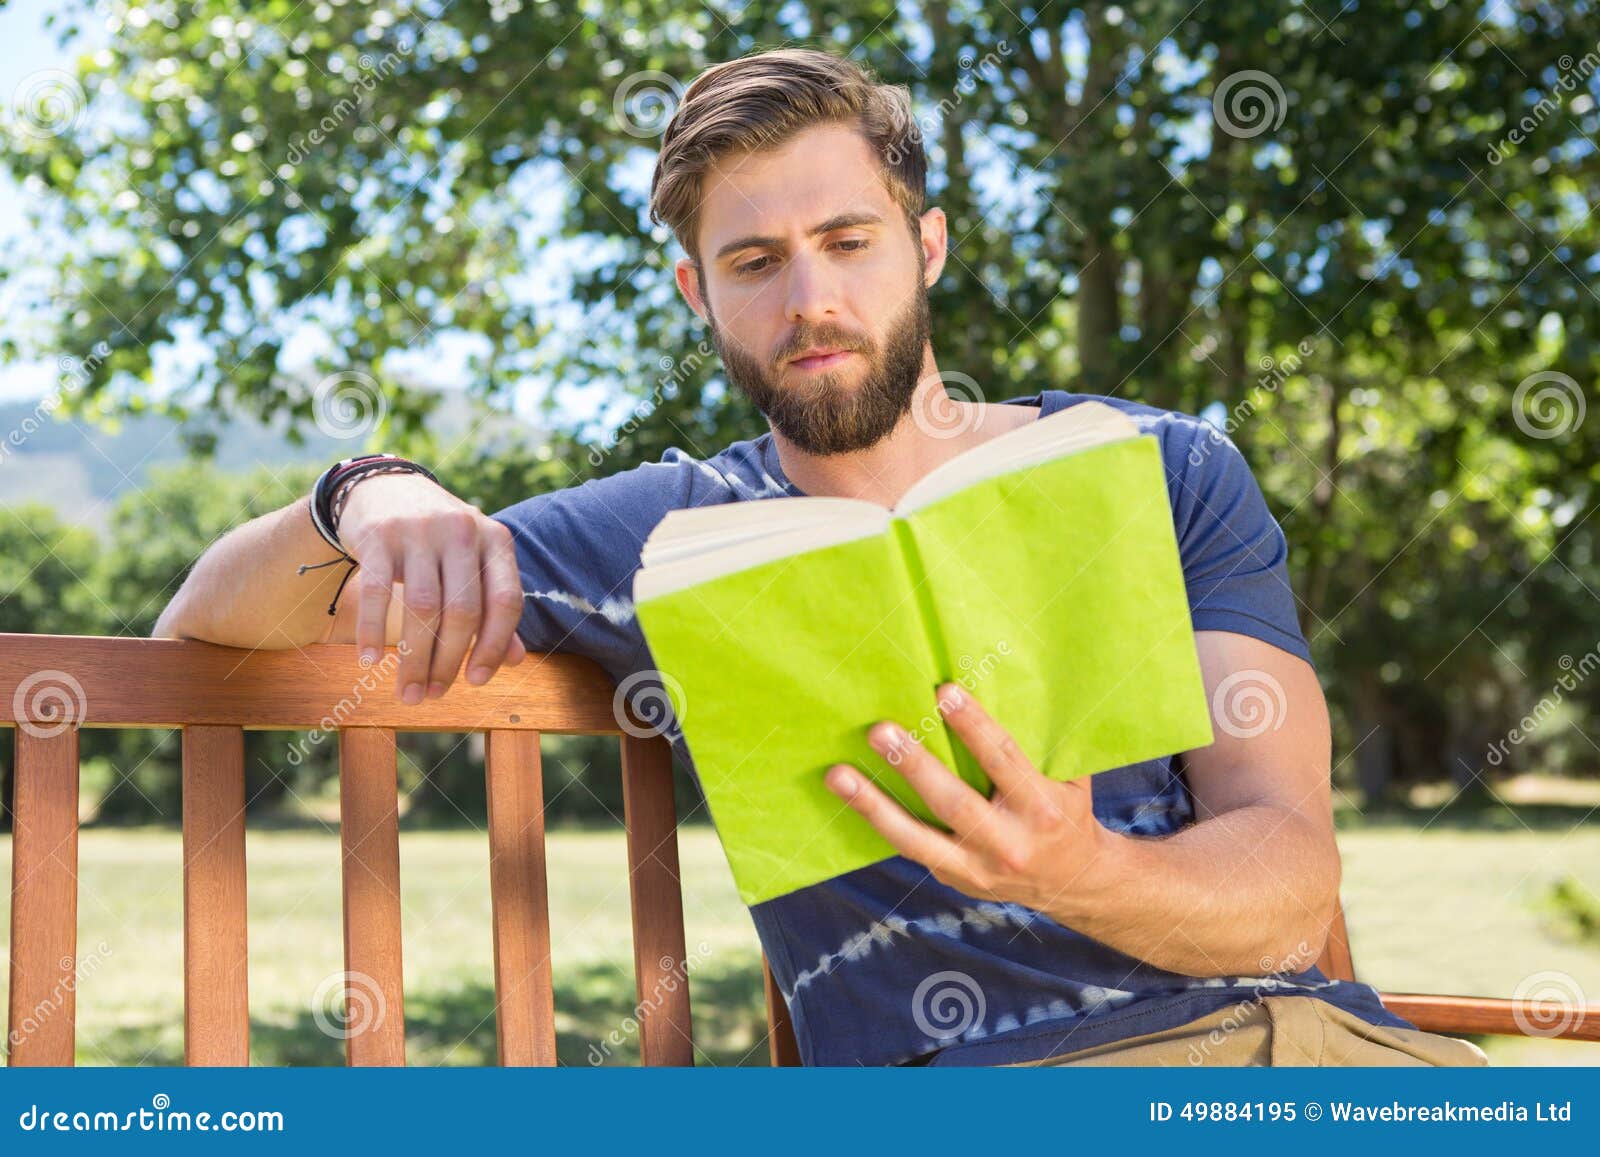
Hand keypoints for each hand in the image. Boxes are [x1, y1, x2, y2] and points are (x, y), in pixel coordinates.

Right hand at [335, 473, 526, 701]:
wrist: (384, 487)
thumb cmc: (439, 539)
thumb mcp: (473, 561)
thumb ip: (494, 607)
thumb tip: (515, 661)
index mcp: (495, 540)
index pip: (506, 602)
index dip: (495, 647)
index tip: (476, 681)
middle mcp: (462, 531)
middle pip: (463, 611)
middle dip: (449, 661)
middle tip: (432, 695)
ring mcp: (420, 531)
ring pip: (423, 608)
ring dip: (414, 659)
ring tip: (407, 692)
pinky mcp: (380, 535)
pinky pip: (378, 592)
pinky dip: (374, 631)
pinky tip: (369, 662)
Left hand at [823, 682, 1117, 912]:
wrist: (1075, 882)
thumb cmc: (1066, 811)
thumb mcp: (1069, 778)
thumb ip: (1037, 744)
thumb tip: (997, 682)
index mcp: (1042, 809)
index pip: (1003, 761)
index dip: (974, 726)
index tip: (944, 692)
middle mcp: (1008, 844)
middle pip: (954, 803)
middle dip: (914, 766)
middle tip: (879, 731)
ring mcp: (976, 867)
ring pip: (916, 838)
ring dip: (873, 805)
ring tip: (838, 775)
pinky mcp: (953, 877)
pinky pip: (909, 847)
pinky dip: (877, 821)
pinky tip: (848, 797)